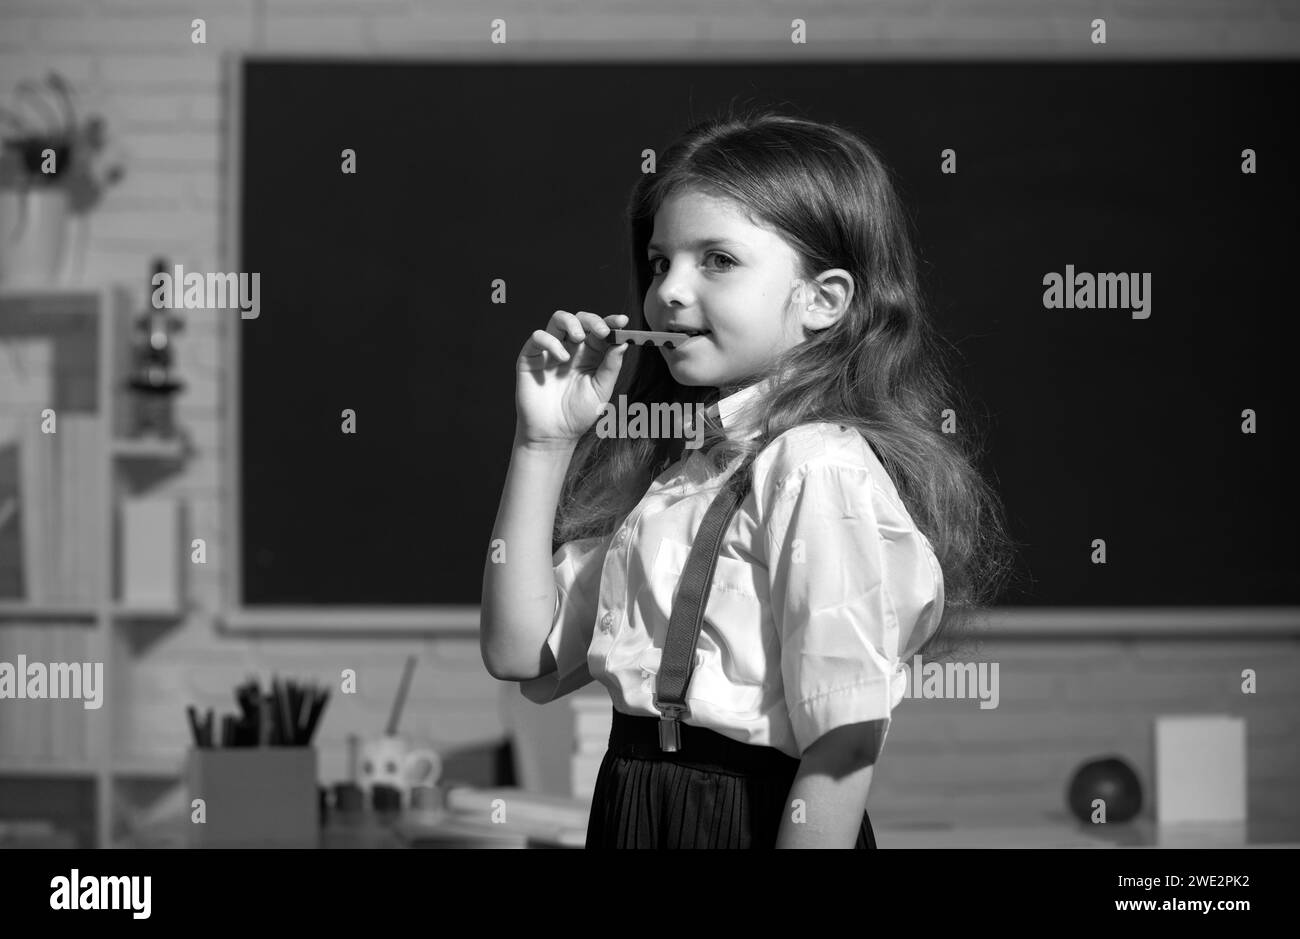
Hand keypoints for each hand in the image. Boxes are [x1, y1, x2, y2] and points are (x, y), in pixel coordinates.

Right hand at [515, 310, 629, 446]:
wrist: (554, 434)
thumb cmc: (578, 414)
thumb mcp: (601, 390)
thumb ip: (611, 366)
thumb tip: (623, 342)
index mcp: (590, 354)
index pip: (601, 330)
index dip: (612, 322)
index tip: (623, 321)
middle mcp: (571, 348)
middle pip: (580, 320)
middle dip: (593, 320)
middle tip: (602, 332)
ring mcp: (551, 351)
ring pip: (558, 320)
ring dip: (571, 322)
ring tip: (579, 338)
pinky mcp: (532, 357)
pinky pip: (538, 337)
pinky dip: (551, 341)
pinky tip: (561, 357)